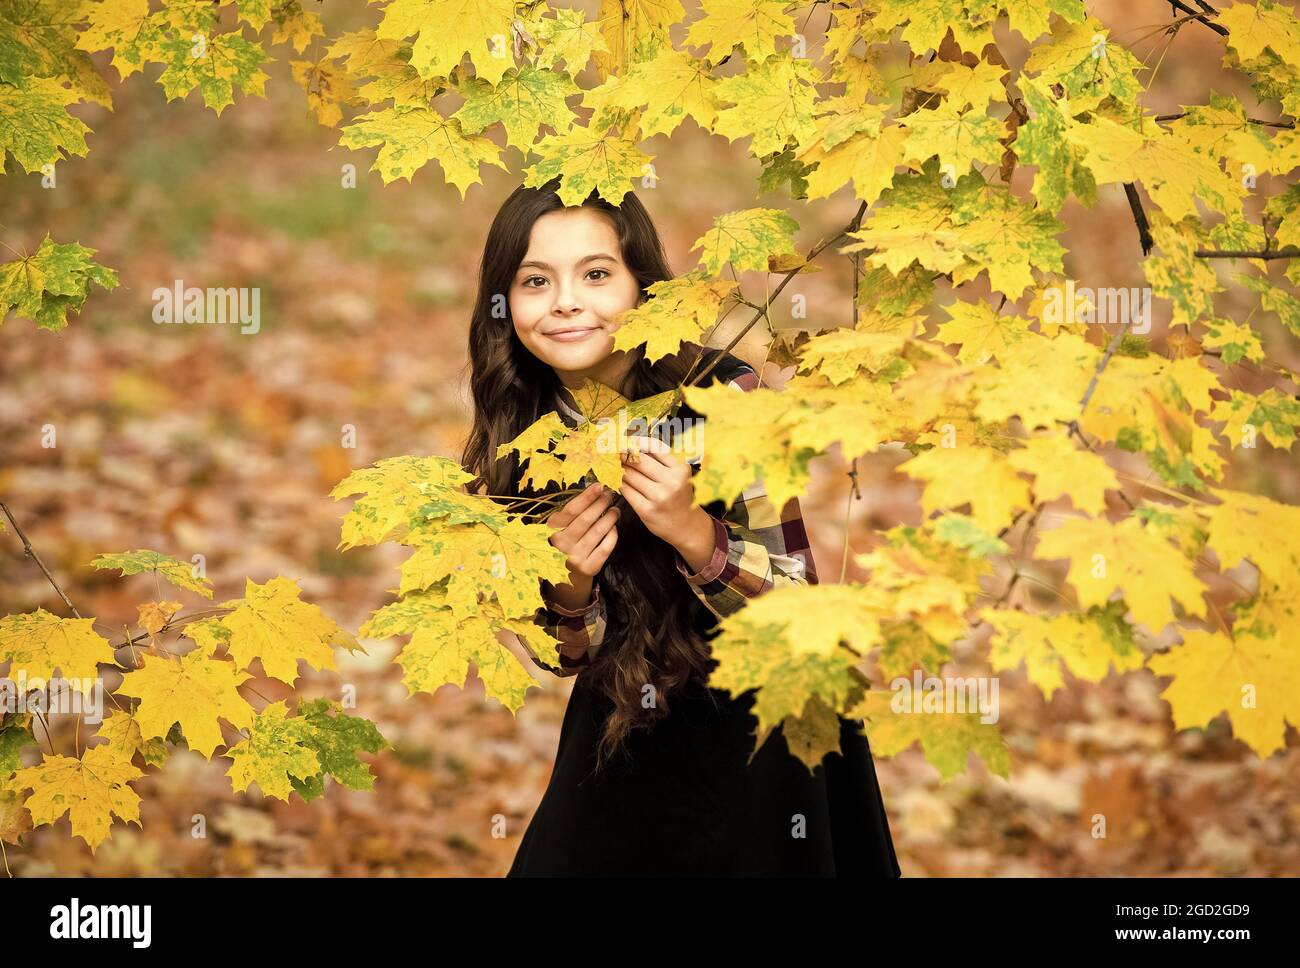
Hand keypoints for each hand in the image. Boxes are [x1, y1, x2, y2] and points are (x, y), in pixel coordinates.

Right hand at [542, 482, 619, 608]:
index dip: (587, 496)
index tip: (599, 485)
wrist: (567, 575)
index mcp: (552, 531)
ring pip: (598, 532)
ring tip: (615, 510)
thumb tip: (593, 490)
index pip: (571, 510)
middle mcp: (562, 544)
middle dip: (601, 504)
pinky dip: (612, 535)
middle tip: (610, 495)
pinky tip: (614, 527)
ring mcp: (575, 557)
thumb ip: (572, 513)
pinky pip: (605, 547)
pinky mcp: (589, 568)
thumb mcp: (561, 528)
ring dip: (610, 517)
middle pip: (586, 519)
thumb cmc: (566, 544)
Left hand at [618, 435, 700, 542]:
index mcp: (681, 467)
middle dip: (624, 455)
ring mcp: (659, 497)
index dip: (636, 441)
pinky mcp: (646, 510)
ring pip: (629, 475)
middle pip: (638, 460)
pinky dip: (620, 483)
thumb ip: (659, 457)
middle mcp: (672, 481)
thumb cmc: (678, 494)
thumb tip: (633, 441)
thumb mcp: (677, 473)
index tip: (625, 440)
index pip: (653, 446)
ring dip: (620, 469)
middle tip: (616, 452)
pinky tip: (620, 481)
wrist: (685, 525)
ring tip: (617, 467)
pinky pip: (626, 490)